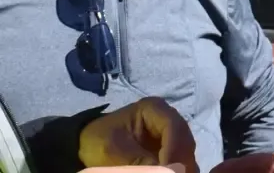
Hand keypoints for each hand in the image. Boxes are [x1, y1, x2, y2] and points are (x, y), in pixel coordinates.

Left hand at [79, 97, 196, 172]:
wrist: (85, 148)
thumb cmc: (98, 142)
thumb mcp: (113, 152)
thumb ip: (139, 163)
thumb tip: (166, 172)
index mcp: (154, 109)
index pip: (174, 128)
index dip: (175, 150)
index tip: (169, 171)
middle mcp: (168, 120)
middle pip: (185, 141)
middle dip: (180, 162)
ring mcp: (170, 135)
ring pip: (185, 153)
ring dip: (181, 167)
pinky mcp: (168, 150)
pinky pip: (179, 162)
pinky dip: (176, 169)